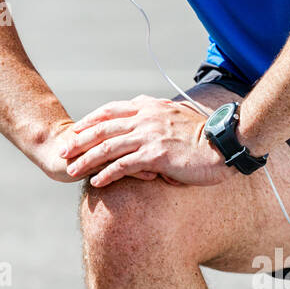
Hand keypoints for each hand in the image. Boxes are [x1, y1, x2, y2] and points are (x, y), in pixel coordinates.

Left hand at [58, 95, 233, 187]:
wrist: (225, 143)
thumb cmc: (206, 136)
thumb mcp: (178, 118)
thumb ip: (159, 118)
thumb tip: (149, 121)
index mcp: (150, 106)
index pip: (111, 110)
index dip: (91, 120)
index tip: (77, 130)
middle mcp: (146, 118)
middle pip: (103, 127)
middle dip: (80, 140)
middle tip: (64, 150)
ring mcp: (149, 135)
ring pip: (108, 146)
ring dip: (87, 159)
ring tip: (72, 170)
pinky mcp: (155, 155)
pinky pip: (124, 165)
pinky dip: (107, 173)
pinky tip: (96, 182)